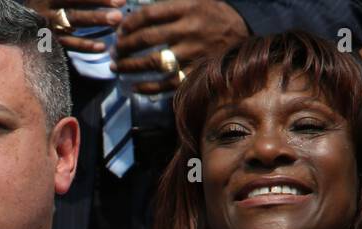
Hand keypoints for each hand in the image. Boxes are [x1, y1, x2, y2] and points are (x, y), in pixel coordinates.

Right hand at [23, 1, 125, 52]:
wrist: (19, 19)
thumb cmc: (47, 3)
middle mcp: (46, 7)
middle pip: (74, 7)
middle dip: (98, 8)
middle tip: (119, 13)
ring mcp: (46, 24)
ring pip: (72, 23)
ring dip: (95, 22)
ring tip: (116, 23)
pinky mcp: (46, 40)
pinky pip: (67, 44)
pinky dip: (85, 46)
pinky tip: (102, 47)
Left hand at [116, 0, 248, 92]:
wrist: (246, 36)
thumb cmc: (215, 17)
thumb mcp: (198, 0)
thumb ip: (171, 4)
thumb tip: (139, 10)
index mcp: (189, 7)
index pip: (149, 14)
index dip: (129, 23)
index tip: (120, 30)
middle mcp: (189, 29)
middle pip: (146, 39)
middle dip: (125, 46)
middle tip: (114, 50)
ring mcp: (192, 53)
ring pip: (153, 62)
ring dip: (130, 66)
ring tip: (117, 67)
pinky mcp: (196, 72)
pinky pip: (166, 83)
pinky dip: (147, 87)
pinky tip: (135, 86)